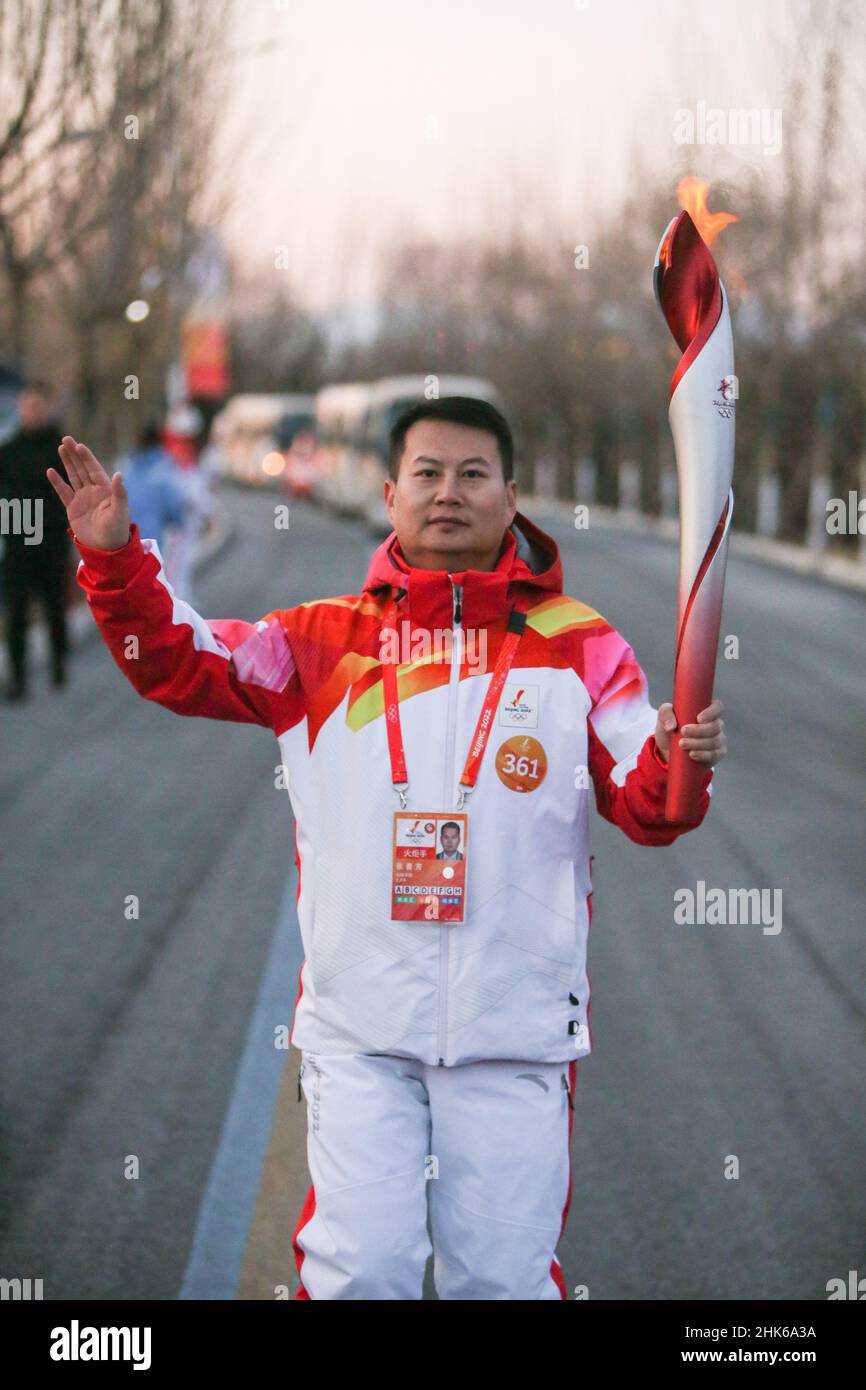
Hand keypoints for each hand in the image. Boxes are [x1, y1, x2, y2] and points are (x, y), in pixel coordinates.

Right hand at [47, 436, 130, 550]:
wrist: (106, 548)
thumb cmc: (117, 530)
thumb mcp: (120, 511)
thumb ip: (119, 493)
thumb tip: (118, 474)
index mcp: (105, 490)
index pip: (94, 469)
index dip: (87, 457)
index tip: (79, 445)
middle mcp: (93, 491)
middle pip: (82, 468)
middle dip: (74, 454)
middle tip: (66, 438)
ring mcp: (82, 498)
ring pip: (73, 476)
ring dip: (67, 463)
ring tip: (61, 448)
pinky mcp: (72, 508)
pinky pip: (63, 492)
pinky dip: (57, 482)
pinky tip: (51, 471)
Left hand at [654, 699, 725, 766]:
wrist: (667, 750)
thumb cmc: (670, 728)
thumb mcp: (664, 717)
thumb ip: (666, 713)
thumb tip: (671, 726)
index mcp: (707, 711)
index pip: (717, 707)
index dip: (711, 712)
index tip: (698, 719)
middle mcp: (716, 724)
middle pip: (715, 726)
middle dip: (699, 730)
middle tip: (683, 732)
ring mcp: (718, 740)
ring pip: (715, 741)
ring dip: (698, 743)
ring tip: (682, 744)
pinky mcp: (716, 754)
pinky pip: (714, 755)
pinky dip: (703, 755)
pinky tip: (692, 754)